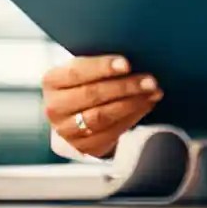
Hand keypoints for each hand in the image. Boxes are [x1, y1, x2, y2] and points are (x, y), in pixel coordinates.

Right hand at [41, 55, 162, 157]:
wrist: (76, 114)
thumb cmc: (86, 82)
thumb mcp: (86, 69)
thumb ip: (100, 64)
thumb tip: (130, 61)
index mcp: (52, 81)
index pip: (77, 72)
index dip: (103, 67)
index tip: (127, 64)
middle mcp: (54, 107)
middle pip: (93, 95)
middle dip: (125, 86)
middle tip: (150, 80)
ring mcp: (67, 130)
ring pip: (103, 115)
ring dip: (133, 102)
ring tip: (154, 91)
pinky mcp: (83, 146)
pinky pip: (112, 131)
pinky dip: (133, 116)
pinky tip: (147, 104)